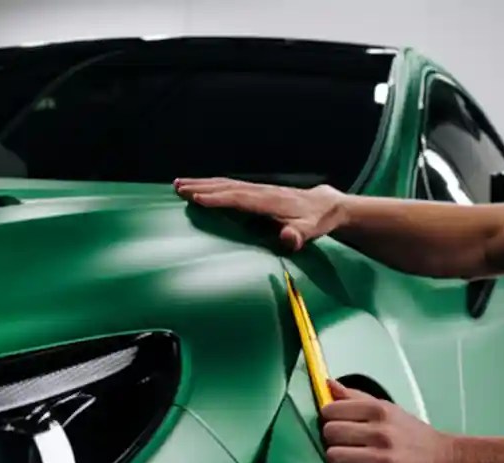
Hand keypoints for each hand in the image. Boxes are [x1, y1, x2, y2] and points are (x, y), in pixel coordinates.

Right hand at [173, 177, 348, 251]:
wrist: (324, 205)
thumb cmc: (316, 221)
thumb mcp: (312, 231)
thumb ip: (299, 235)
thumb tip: (288, 237)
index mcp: (271, 201)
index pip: (241, 199)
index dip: (219, 199)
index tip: (198, 199)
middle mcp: (262, 191)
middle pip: (228, 187)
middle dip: (202, 187)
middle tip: (179, 188)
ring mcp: (258, 189)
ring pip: (225, 184)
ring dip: (202, 183)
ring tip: (179, 184)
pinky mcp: (255, 191)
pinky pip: (229, 186)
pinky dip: (212, 185)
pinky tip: (198, 186)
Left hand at [320, 380, 459, 462]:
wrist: (448, 462)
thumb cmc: (414, 436)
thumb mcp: (389, 410)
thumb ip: (356, 398)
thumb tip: (327, 384)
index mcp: (379, 410)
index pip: (331, 410)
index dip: (328, 420)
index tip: (337, 426)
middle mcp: (381, 432)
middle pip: (330, 433)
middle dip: (331, 442)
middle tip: (343, 447)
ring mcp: (383, 458)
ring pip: (334, 457)